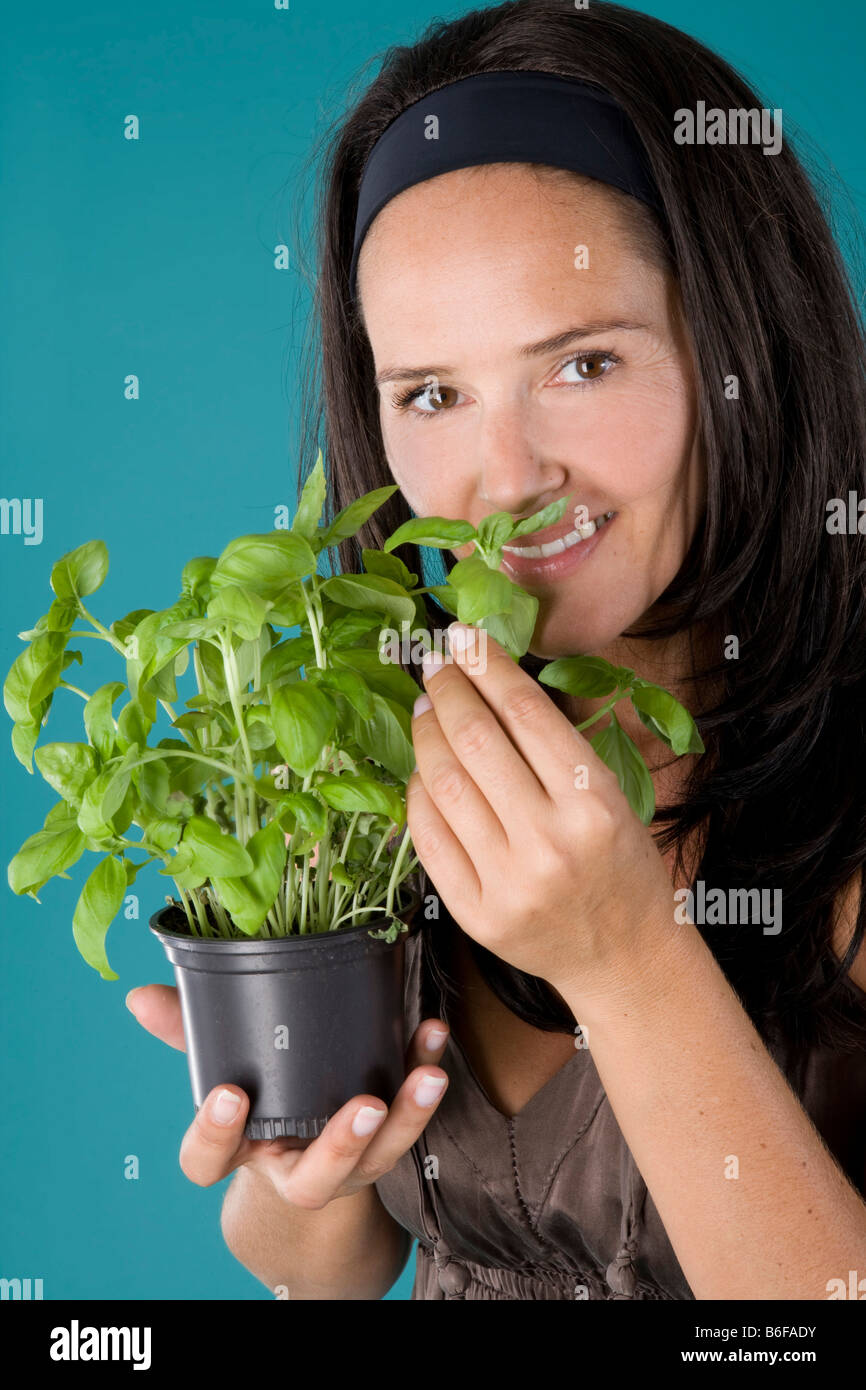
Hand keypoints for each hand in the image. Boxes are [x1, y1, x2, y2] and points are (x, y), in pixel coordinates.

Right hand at [126, 984, 449, 1203]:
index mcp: (242, 1150)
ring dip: (407, 1116)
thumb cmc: (258, 1092)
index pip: (209, 1162)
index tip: (229, 1094)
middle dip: (340, 1147)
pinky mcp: (387, 1142)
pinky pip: (413, 1117)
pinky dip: (424, 1075)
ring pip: (380, 1156)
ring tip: (426, 1077)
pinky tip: (432, 1035)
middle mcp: (295, 1168)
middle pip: (314, 1179)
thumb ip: (188, 1031)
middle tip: (362, 1107)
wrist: (307, 1147)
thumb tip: (139, 997)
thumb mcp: (223, 1063)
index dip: (215, 1135)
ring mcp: (348, 1163)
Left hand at [406, 622, 674, 1006]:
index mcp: (593, 803)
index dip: (488, 667)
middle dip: (448, 691)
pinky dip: (418, 792)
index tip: (465, 638)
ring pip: (443, 784)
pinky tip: (423, 768)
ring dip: (425, 734)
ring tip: (426, 709)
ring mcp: (505, 881)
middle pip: (476, 741)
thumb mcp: (613, 795)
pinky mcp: (473, 912)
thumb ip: (556, 745)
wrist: (623, 956)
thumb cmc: (621, 864)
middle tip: (435, 666)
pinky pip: (428, 836)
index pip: (526, 714)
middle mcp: (548, 842)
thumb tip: (490, 680)